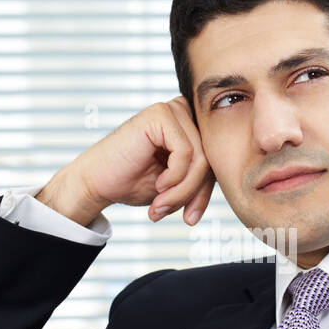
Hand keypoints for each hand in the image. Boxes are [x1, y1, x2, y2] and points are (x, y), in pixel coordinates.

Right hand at [36, 95, 215, 226]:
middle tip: (181, 217)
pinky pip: (186, 153)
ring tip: (162, 206)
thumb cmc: (133, 183)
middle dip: (196, 194)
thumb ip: (202, 177)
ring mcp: (171, 110)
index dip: (206, 192)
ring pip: (201, 158)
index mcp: (189, 125)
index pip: (215, 159)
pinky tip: (157, 187)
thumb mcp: (177, 184)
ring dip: (183, 191)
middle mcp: (182, 112)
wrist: (95, 184)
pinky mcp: (159, 115)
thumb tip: (234, 179)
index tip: (191, 218)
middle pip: (211, 158)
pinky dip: (175, 179)